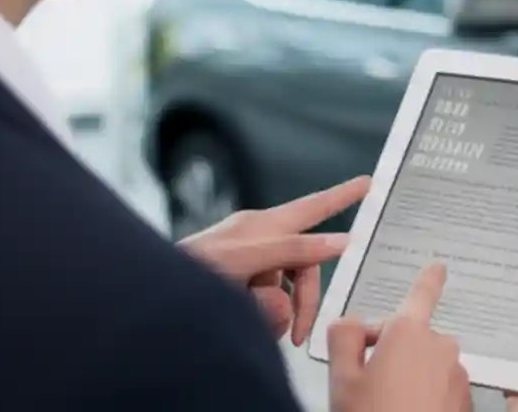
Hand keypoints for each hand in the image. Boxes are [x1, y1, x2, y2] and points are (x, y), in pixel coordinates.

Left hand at [181, 176, 371, 345]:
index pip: (312, 207)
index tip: (368, 183)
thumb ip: (292, 251)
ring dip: (274, 315)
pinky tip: (242, 321)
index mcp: (261, 225)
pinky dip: (259, 318)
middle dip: (302, 302)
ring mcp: (247, 265)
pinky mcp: (237, 286)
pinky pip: (265, 305)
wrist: (149, 299)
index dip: (342, 195)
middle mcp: (257, 241)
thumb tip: (338, 243)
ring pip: (284, 293)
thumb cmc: (186, 272)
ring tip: (250, 323)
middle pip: (303, 268)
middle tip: (298, 334)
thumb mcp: (244, 262)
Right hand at [328, 264, 472, 411]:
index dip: (428, 279)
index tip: (440, 265)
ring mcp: (458, 374)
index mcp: (409, 333)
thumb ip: (344, 340)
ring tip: (388, 401)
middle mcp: (440, 346)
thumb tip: (352, 323)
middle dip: (393, 350)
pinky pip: (442, 387)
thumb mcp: (342, 380)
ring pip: (427, 364)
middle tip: (368, 380)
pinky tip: (410, 409)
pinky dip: (428, 395)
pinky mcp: (467, 400)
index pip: (420, 295)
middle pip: (413, 337)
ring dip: (410, 375)